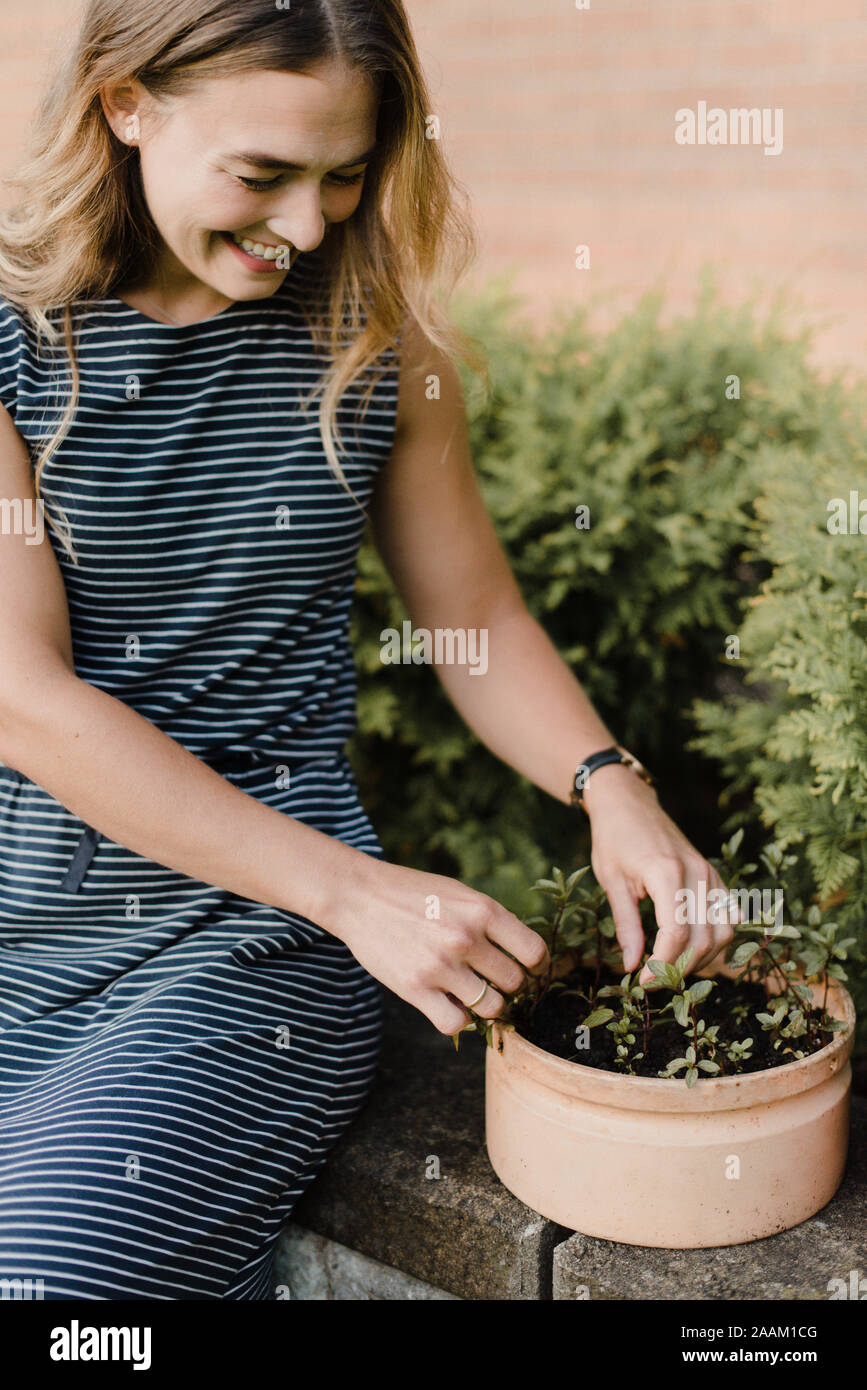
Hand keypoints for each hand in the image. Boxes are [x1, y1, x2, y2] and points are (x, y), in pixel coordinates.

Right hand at [329, 855, 548, 1034]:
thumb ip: (490, 920)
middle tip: (491, 980)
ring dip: (486, 1004)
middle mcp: (465, 938)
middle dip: (507, 985)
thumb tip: (523, 956)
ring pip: (492, 1007)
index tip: (526, 969)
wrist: (360, 897)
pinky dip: (458, 1021)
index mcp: (482, 910)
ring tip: (470, 992)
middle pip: (514, 982)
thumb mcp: (459, 894)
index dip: (535, 965)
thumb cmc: (413, 894)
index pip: (534, 951)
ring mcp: (440, 966)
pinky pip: (457, 1024)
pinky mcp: (415, 989)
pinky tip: (448, 1004)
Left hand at [582, 763, 737, 985]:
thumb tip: (632, 966)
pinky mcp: (714, 875)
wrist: (629, 803)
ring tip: (673, 968)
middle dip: (681, 968)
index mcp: (666, 873)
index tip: (644, 984)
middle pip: (704, 939)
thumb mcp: (611, 882)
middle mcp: (696, 873)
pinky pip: (729, 916)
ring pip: (724, 932)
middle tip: (655, 981)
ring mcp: (710, 873)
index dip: (662, 966)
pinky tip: (693, 949)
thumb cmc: (614, 838)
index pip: (676, 935)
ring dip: (703, 959)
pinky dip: (717, 939)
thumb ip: (626, 925)